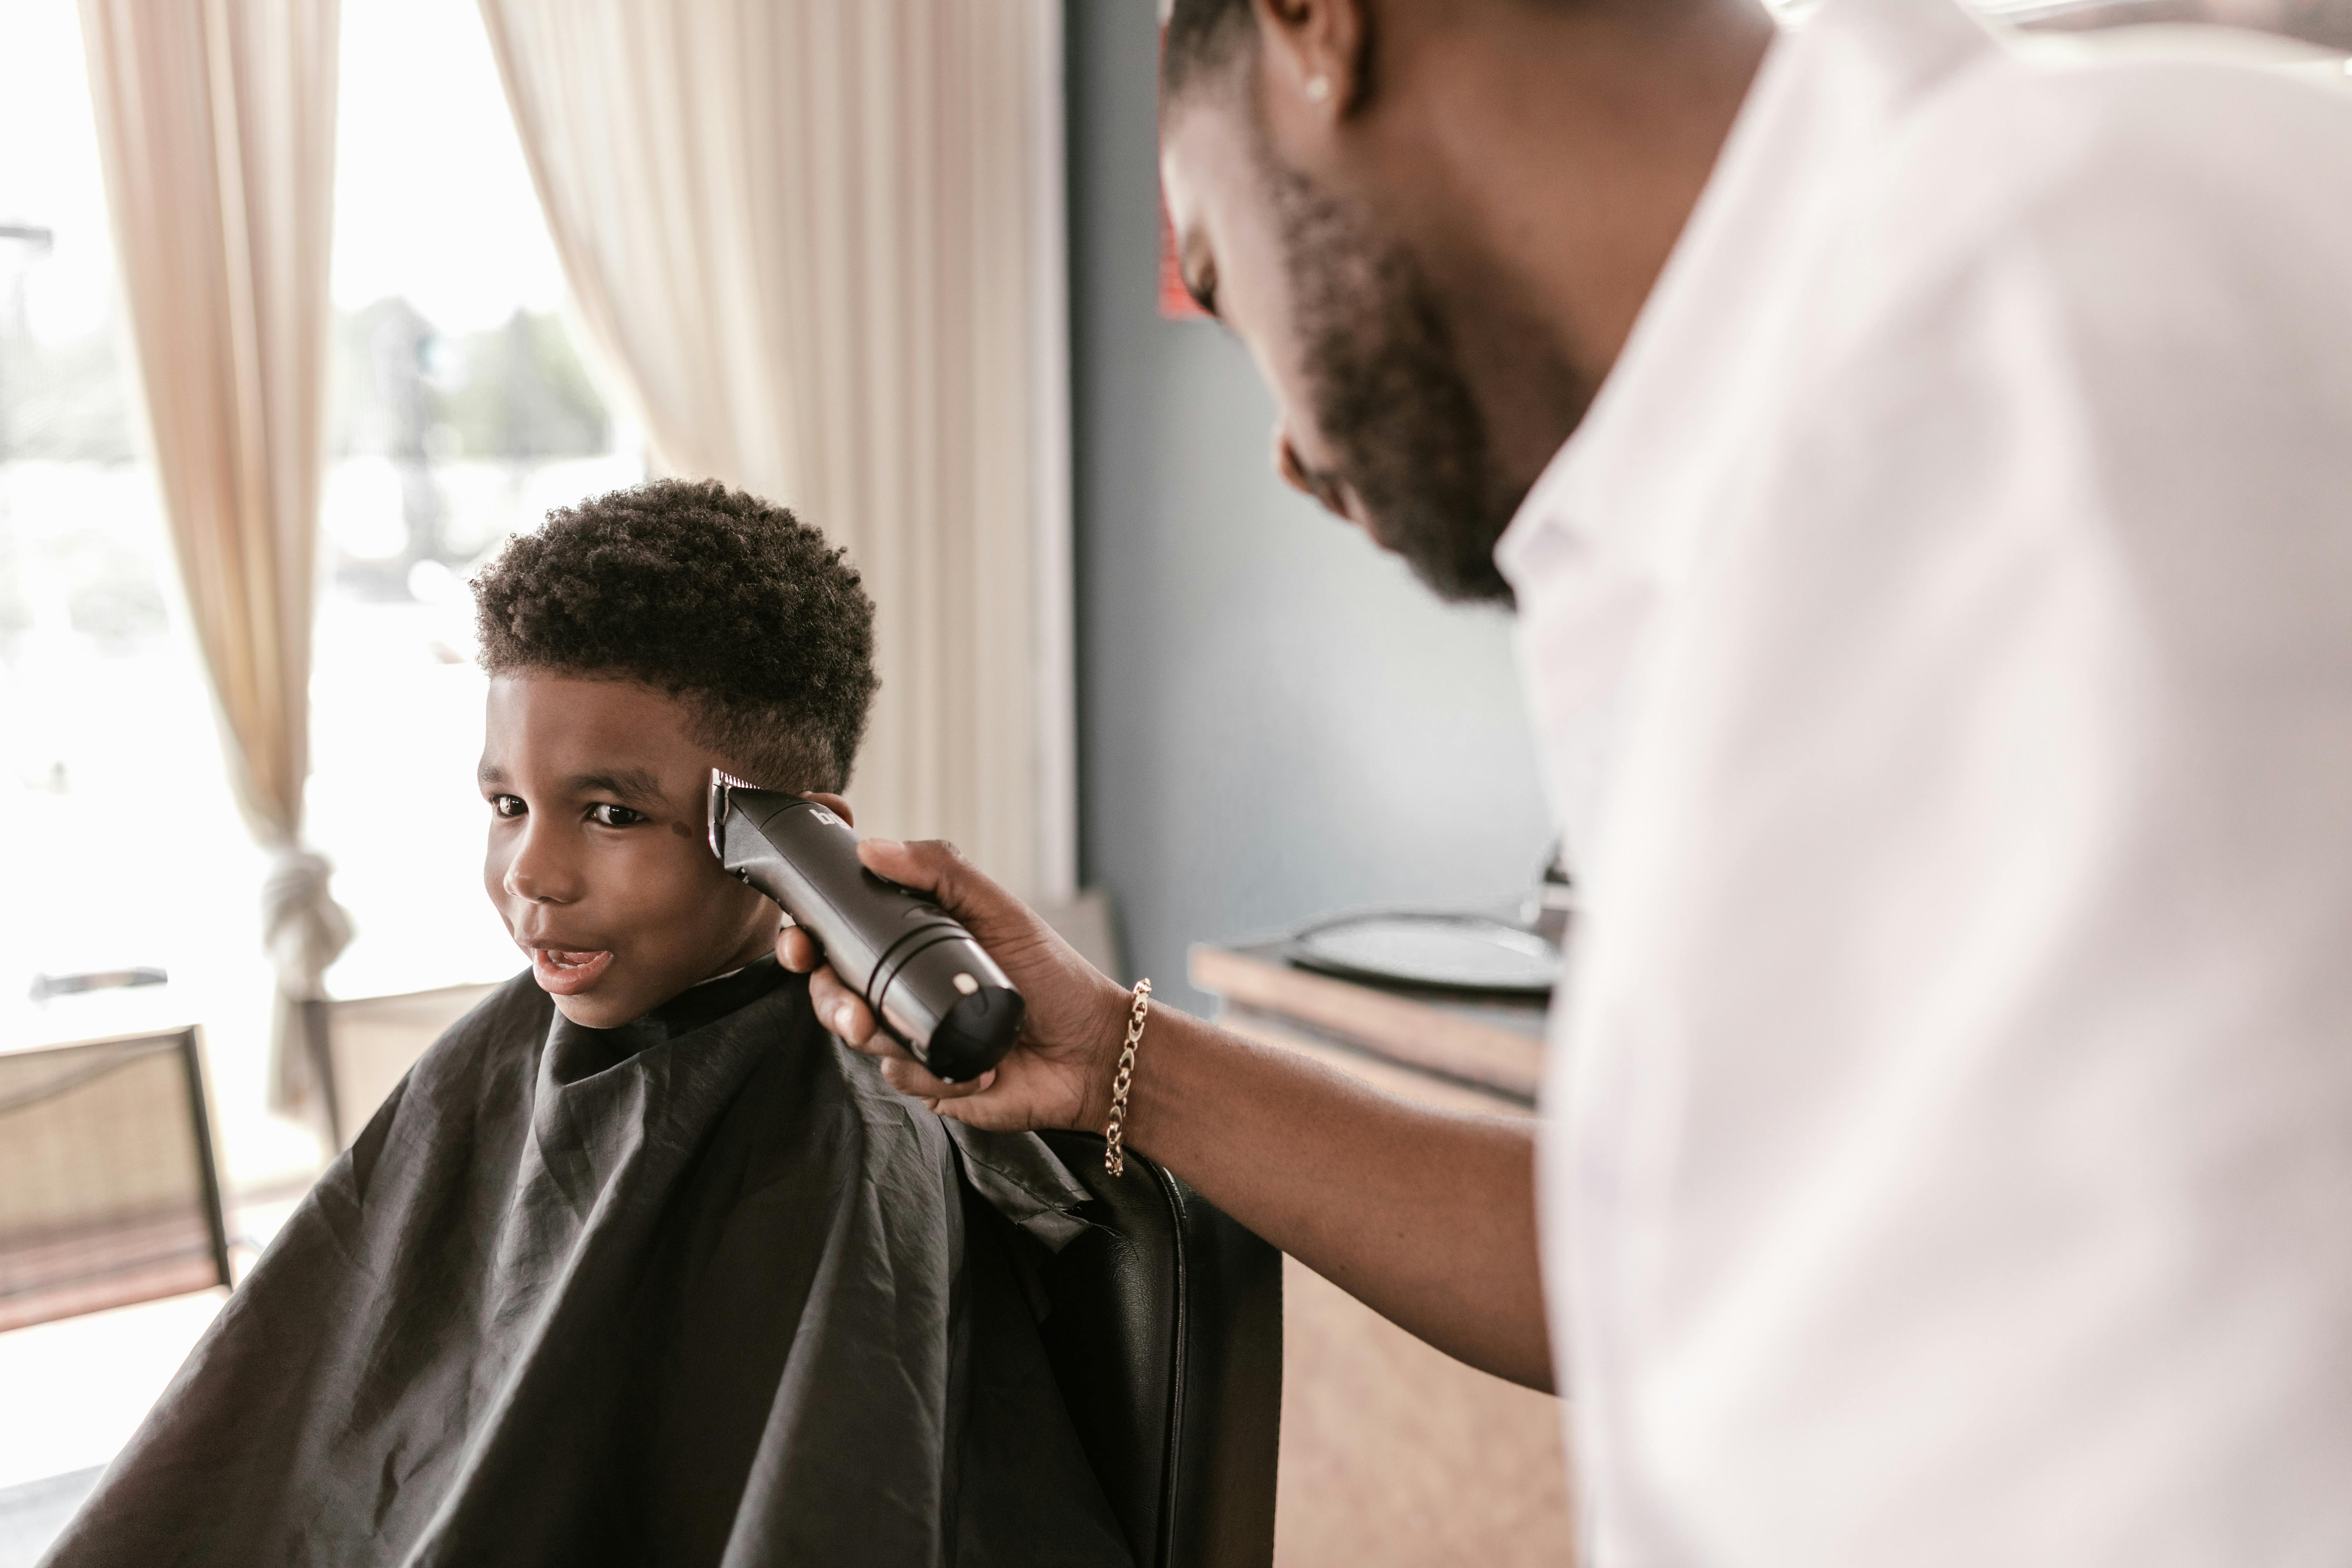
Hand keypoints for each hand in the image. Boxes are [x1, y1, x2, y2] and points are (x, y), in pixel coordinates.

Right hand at [777, 830, 1133, 1133]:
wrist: (1091, 1050)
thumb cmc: (1051, 976)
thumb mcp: (999, 911)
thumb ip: (940, 871)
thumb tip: (871, 848)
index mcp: (909, 943)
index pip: (839, 936)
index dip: (805, 939)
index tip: (799, 944)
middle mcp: (902, 989)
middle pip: (831, 990)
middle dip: (829, 1001)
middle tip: (853, 1012)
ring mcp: (912, 1036)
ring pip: (859, 1039)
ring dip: (881, 1041)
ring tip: (915, 1042)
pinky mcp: (929, 1082)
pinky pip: (901, 1080)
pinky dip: (934, 1076)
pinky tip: (979, 1071)